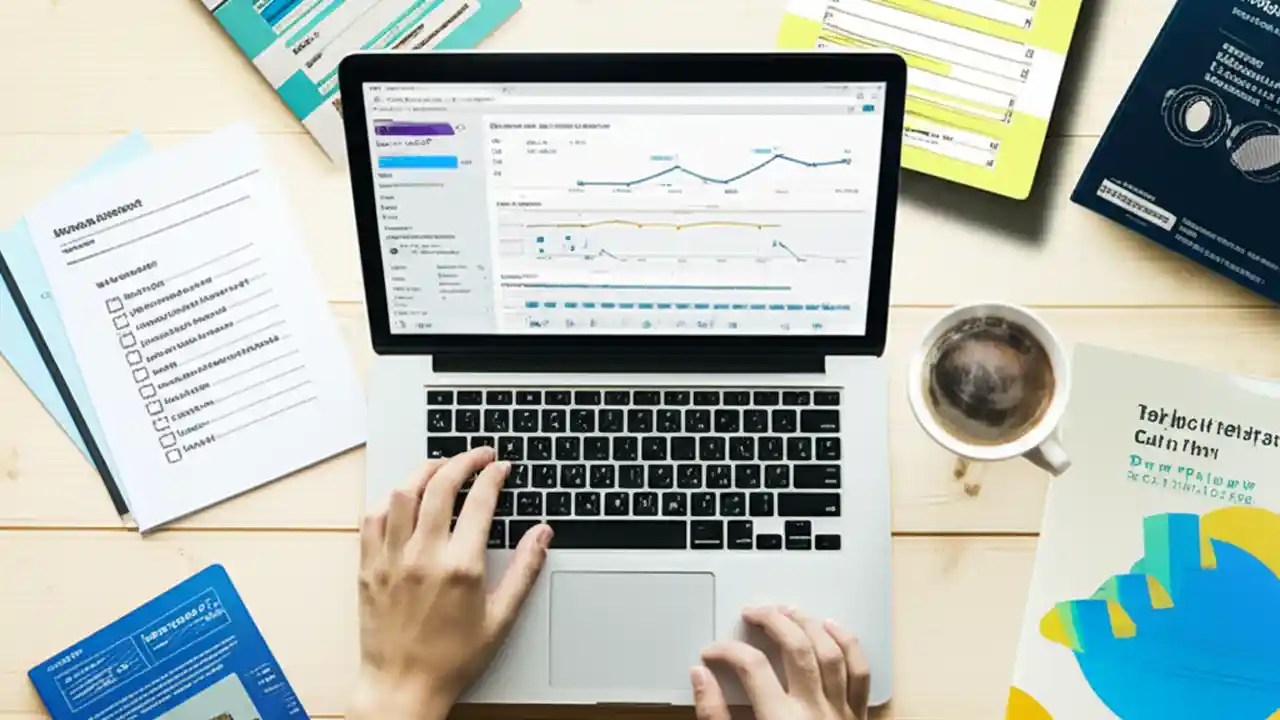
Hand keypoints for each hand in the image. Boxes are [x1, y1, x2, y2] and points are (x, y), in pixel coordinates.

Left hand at [348, 447, 552, 719]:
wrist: (402, 687)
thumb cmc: (451, 660)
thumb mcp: (501, 618)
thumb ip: (525, 569)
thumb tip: (542, 533)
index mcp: (461, 567)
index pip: (479, 501)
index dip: (493, 476)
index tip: (501, 467)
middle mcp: (424, 556)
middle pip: (441, 485)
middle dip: (463, 461)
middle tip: (478, 455)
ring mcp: (392, 558)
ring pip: (403, 492)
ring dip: (424, 470)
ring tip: (441, 466)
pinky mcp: (369, 567)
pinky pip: (372, 517)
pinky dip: (389, 498)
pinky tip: (403, 496)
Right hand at [692, 606, 869, 719]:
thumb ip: (714, 715)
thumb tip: (700, 676)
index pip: (750, 666)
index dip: (726, 651)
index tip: (711, 652)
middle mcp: (814, 712)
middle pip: (796, 647)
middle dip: (772, 620)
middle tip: (752, 611)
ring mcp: (840, 712)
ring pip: (830, 651)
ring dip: (809, 624)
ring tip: (788, 610)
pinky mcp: (858, 717)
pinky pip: (859, 672)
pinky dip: (848, 644)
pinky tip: (831, 629)